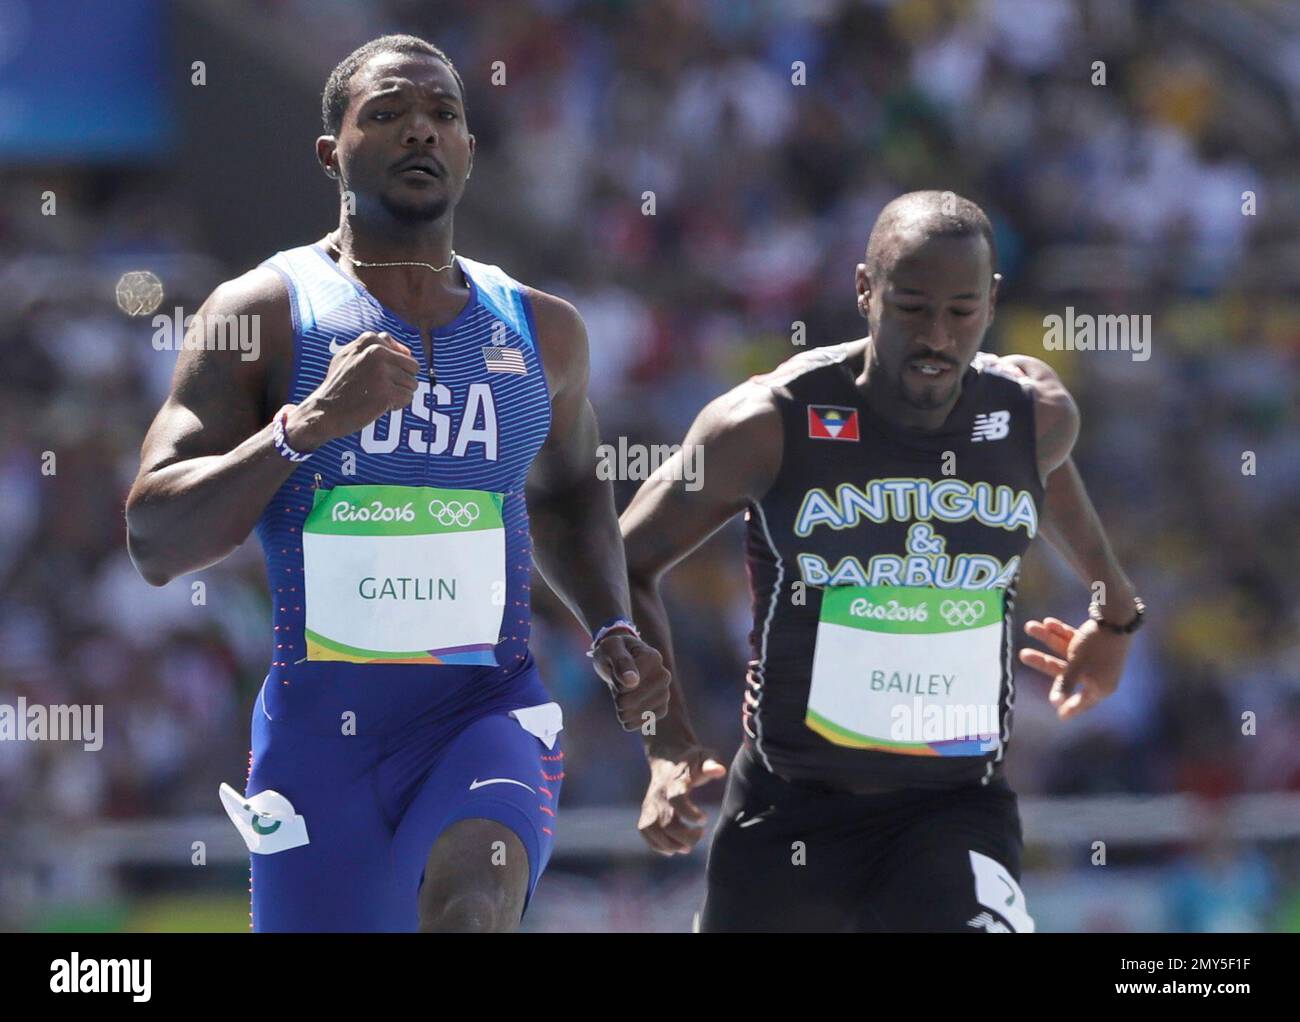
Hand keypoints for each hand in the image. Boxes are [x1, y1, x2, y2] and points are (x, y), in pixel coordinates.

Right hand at [289, 331, 419, 448]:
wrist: (325, 411)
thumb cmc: (338, 385)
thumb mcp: (349, 355)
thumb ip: (374, 347)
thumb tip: (406, 351)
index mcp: (369, 340)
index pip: (403, 352)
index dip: (395, 368)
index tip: (379, 376)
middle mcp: (377, 352)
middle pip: (412, 367)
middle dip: (401, 380)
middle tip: (381, 389)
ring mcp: (382, 373)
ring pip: (412, 384)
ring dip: (399, 393)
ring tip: (378, 396)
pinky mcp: (386, 393)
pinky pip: (408, 398)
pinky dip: (397, 405)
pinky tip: (380, 406)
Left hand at [589, 633, 670, 731]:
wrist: (619, 660)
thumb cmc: (614, 651)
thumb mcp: (611, 647)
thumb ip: (621, 661)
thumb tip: (632, 681)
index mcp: (653, 657)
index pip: (630, 683)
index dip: (617, 683)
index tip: (616, 673)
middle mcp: (663, 675)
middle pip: (635, 700)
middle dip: (620, 699)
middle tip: (617, 688)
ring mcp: (664, 692)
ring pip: (641, 713)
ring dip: (624, 711)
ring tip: (621, 700)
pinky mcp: (662, 707)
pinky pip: (647, 721)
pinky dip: (632, 721)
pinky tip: (625, 714)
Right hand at [638, 745, 726, 854]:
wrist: (668, 755)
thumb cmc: (692, 759)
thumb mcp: (704, 756)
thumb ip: (712, 764)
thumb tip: (720, 771)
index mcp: (675, 781)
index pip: (676, 800)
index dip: (690, 814)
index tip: (704, 820)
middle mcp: (659, 793)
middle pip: (666, 822)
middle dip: (684, 836)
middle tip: (700, 835)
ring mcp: (651, 802)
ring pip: (652, 829)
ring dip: (669, 844)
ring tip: (686, 847)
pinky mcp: (647, 810)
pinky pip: (645, 830)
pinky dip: (656, 844)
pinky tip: (673, 848)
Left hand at [1019, 615, 1129, 719]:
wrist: (1116, 617)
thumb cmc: (1096, 647)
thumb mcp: (1077, 667)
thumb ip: (1065, 684)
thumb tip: (1056, 704)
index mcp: (1099, 687)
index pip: (1081, 702)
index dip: (1070, 708)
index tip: (1060, 717)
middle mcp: (1097, 675)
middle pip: (1064, 671)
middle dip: (1042, 660)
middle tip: (1023, 654)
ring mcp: (1095, 658)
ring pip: (1065, 652)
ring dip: (1047, 638)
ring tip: (1030, 626)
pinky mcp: (1094, 642)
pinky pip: (1073, 640)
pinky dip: (1061, 632)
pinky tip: (1047, 622)